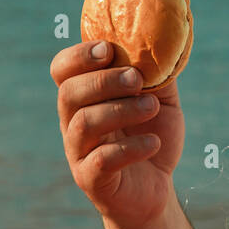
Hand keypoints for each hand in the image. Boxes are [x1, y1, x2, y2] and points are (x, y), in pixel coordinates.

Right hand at [51, 40, 186, 228]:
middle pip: (69, 93)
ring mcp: (79, 152)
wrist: (156, 188)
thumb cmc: (153, 135)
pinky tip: (153, 142)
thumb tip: (165, 41)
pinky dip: (130, 148)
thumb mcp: (161, 99)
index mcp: (86, 98)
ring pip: (83, 124)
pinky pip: (101, 160)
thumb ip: (157, 73)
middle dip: (103, 80)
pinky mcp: (91, 179)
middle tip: (136, 79)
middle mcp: (74, 122)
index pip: (62, 70)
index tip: (108, 49)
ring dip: (121, 110)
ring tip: (151, 108)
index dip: (78, 56)